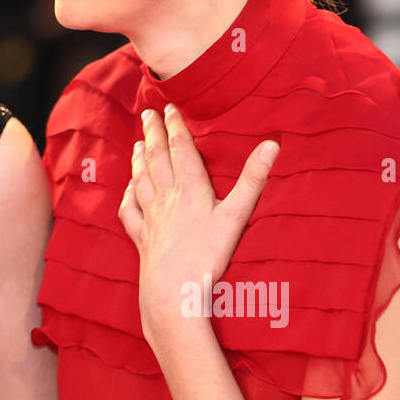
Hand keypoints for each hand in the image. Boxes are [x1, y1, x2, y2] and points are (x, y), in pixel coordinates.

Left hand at [118, 104, 277, 346]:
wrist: (172, 291)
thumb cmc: (207, 255)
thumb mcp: (237, 215)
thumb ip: (253, 179)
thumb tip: (272, 144)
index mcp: (190, 188)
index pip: (180, 149)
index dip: (175, 127)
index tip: (169, 108)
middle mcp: (166, 198)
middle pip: (156, 158)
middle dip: (152, 134)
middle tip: (148, 114)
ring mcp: (151, 218)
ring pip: (141, 180)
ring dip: (138, 159)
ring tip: (137, 144)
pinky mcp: (142, 238)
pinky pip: (130, 211)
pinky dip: (128, 195)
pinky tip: (128, 189)